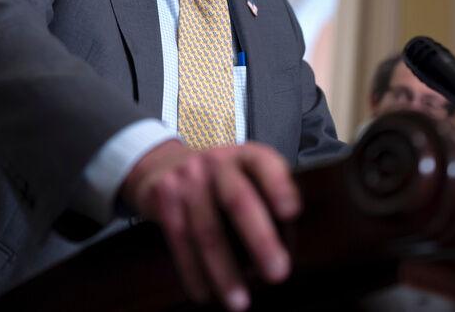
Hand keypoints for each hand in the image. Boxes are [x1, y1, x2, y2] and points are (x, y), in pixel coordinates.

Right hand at [120, 140, 299, 310]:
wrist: (163, 165)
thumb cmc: (217, 180)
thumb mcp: (244, 175)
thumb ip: (266, 202)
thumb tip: (285, 251)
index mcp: (245, 156)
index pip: (265, 164)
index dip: (279, 186)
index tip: (291, 213)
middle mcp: (217, 163)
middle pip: (237, 200)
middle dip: (259, 240)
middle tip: (277, 273)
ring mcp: (188, 180)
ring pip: (207, 230)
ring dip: (224, 272)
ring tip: (240, 302)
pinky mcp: (165, 200)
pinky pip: (180, 242)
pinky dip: (194, 273)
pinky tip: (206, 294)